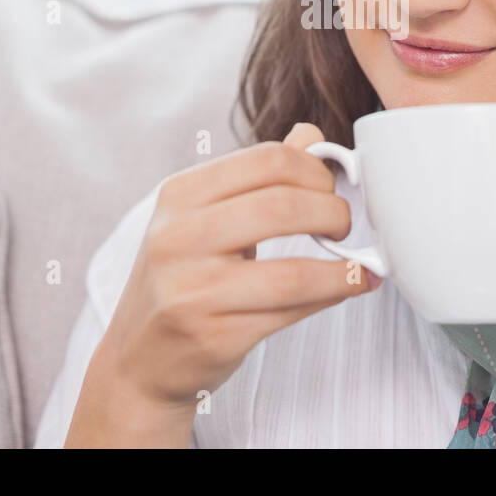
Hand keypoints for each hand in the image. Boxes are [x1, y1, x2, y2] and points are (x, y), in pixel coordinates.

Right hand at [65, 122, 379, 446]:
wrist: (138, 360)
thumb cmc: (183, 280)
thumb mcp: (204, 218)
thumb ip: (257, 176)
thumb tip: (311, 136)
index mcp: (179, 195)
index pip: (267, 160)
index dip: (315, 170)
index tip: (332, 187)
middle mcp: (178, 238)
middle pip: (283, 206)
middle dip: (333, 212)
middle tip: (344, 224)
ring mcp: (192, 290)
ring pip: (292, 270)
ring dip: (342, 266)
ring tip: (357, 263)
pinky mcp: (212, 335)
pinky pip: (290, 311)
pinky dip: (332, 295)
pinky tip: (351, 286)